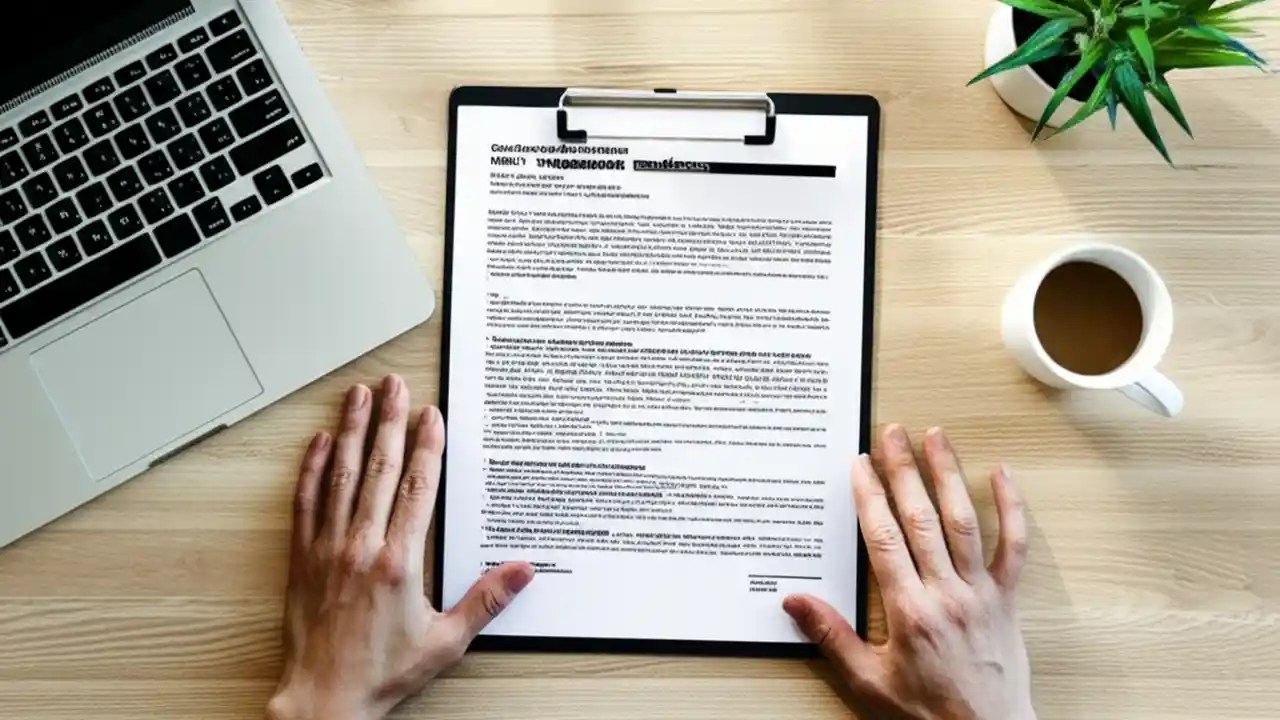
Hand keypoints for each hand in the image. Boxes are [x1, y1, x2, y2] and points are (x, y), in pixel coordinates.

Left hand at [268, 375, 533, 719]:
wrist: (324, 699)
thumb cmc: (381, 673)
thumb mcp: (446, 641)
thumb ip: (485, 600)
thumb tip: (521, 571)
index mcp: (399, 562)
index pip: (416, 488)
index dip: (426, 446)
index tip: (430, 415)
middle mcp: (361, 546)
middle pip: (378, 468)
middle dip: (388, 421)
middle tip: (393, 385)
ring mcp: (327, 548)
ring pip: (340, 475)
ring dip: (349, 431)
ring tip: (356, 396)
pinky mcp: (302, 558)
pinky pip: (306, 501)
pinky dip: (311, 468)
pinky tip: (317, 442)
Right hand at [783, 425, 1032, 719]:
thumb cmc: (927, 715)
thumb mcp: (868, 683)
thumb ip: (831, 637)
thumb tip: (794, 602)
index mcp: (910, 612)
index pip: (884, 538)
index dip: (870, 496)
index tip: (860, 463)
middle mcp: (948, 594)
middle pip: (921, 518)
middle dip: (904, 470)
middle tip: (893, 433)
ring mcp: (982, 593)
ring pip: (964, 521)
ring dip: (949, 474)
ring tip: (937, 437)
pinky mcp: (1007, 599)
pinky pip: (1015, 546)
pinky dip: (1012, 508)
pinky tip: (1003, 475)